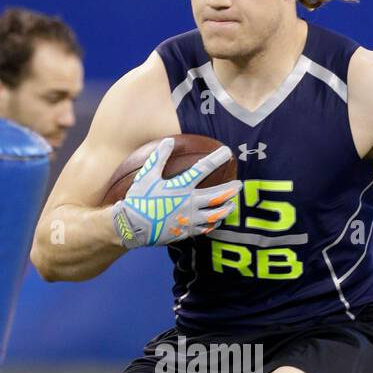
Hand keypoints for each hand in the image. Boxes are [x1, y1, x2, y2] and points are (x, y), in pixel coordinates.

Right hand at [112, 137, 240, 247]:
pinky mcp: (186, 232)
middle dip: (230, 190)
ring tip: (232, 205)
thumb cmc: (139, 200)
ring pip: (215, 215)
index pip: (203, 169)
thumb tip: (169, 141)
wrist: (133, 227)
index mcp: (180, 187)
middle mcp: (189, 203)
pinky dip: (213, 224)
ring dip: (225, 208)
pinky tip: (217, 221)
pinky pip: (205, 229)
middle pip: (216, 196)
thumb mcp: (147, 176)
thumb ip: (159, 158)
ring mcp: (189, 219)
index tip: (227, 152)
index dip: (216, 158)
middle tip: (239, 186)